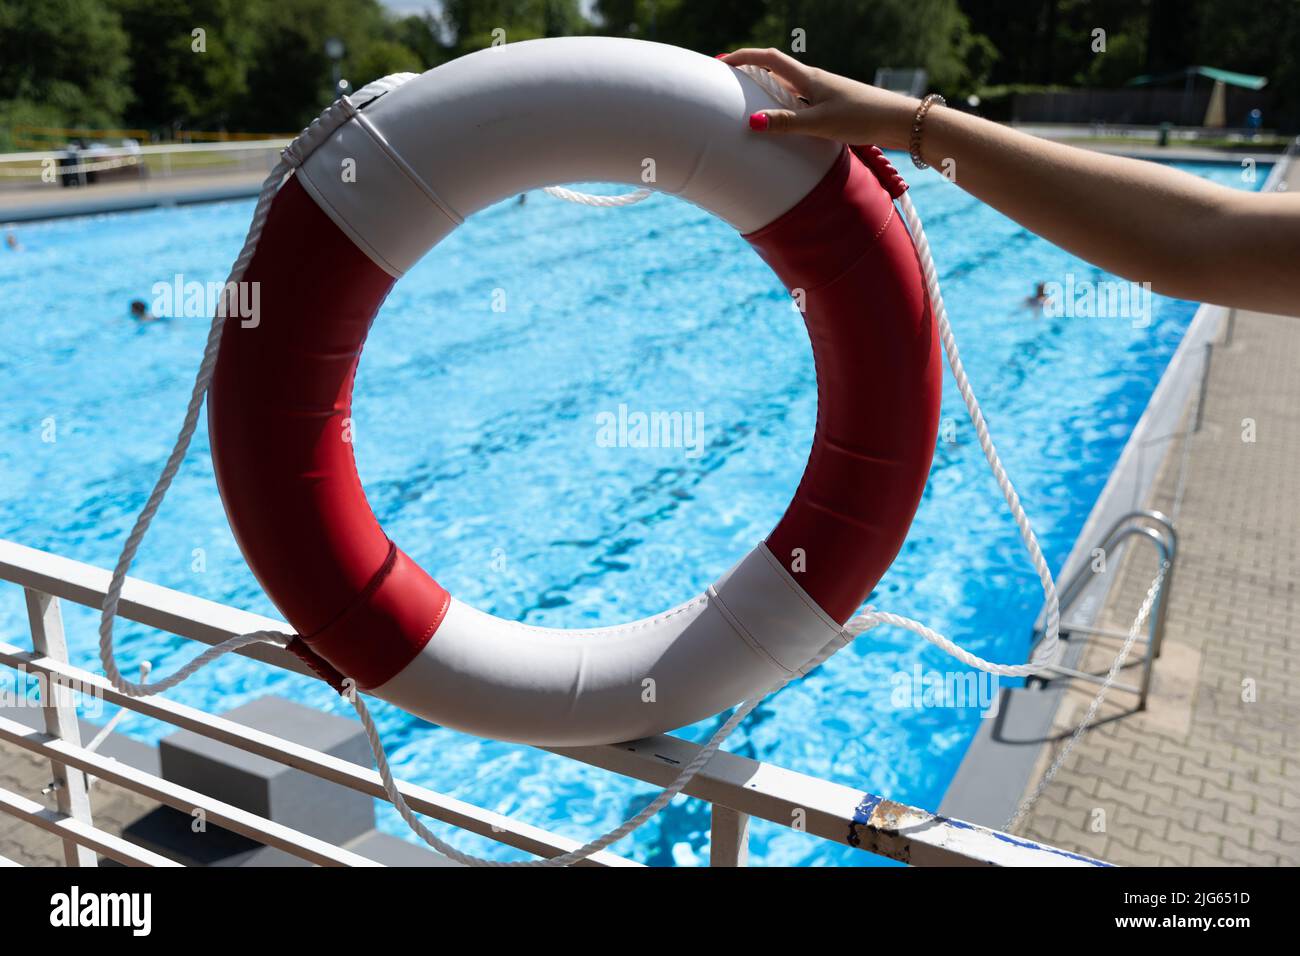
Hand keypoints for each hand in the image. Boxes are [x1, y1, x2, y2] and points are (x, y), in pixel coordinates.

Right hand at [718, 48, 918, 150]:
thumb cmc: (859, 117)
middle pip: (775, 68)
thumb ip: (785, 123)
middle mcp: (813, 80)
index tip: (722, 61)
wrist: (894, 119)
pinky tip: (781, 117)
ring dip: (765, 87)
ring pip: (787, 85)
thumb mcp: (818, 123)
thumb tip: (751, 121)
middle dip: (750, 70)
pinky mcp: (830, 104)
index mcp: (807, 78)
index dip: (744, 58)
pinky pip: (798, 99)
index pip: (769, 59)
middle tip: (729, 78)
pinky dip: (782, 103)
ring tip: (747, 97)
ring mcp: (822, 91)